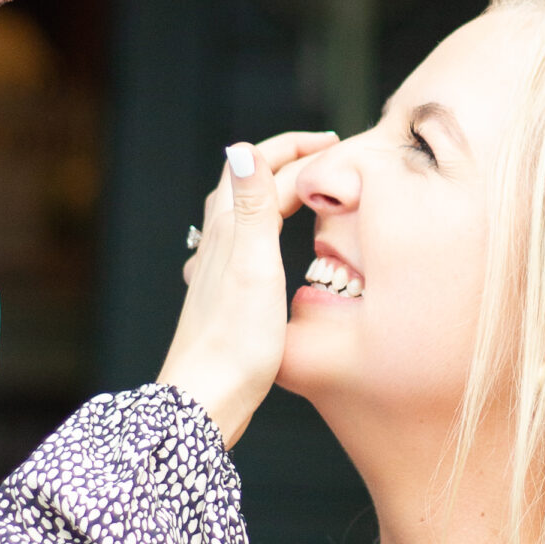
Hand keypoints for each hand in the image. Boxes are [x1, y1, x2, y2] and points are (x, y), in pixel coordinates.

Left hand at [158, 130, 335, 446]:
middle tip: (325, 156)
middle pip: (248, 182)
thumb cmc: (235, 340)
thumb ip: (253, 206)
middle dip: (285, 161)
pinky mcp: (218, 294)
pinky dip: (256, 229)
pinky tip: (253, 246)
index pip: (266, 168)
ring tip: (295, 189)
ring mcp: (214, 268)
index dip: (301, 150)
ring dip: (268, 190)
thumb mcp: (254, 265)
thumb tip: (241, 148)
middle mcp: (217, 242)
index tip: (338, 145)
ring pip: (239, 212)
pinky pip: (237, 244)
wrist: (206, 398)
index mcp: (230, 229)